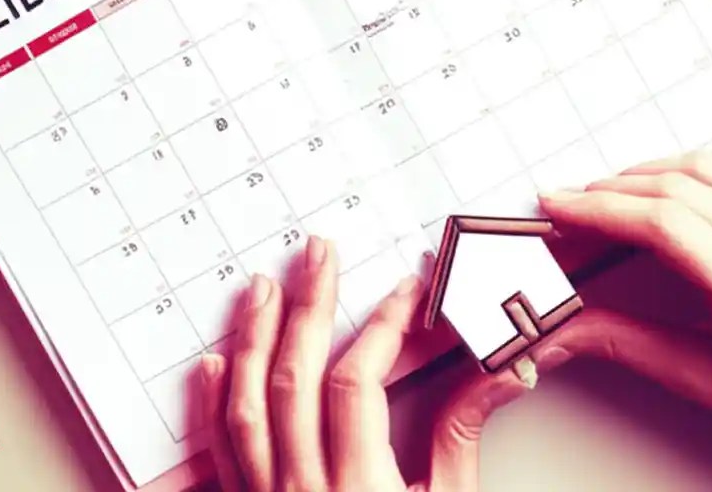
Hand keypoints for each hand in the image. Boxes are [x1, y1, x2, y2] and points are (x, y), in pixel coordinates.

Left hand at [199, 237, 529, 491]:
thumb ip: (462, 440)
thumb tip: (501, 373)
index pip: (355, 382)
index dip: (380, 326)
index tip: (403, 291)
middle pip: (290, 381)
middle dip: (304, 308)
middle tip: (315, 254)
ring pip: (242, 410)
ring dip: (249, 341)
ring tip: (258, 289)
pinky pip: (217, 457)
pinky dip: (210, 406)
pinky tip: (210, 366)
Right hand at [536, 148, 711, 491]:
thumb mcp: (702, 379)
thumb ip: (625, 344)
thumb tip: (565, 332)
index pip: (659, 221)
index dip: (597, 208)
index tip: (557, 206)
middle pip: (676, 186)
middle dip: (612, 188)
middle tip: (572, 201)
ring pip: (708, 165)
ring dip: (651, 169)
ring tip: (613, 191)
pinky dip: (697, 166)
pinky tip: (673, 182)